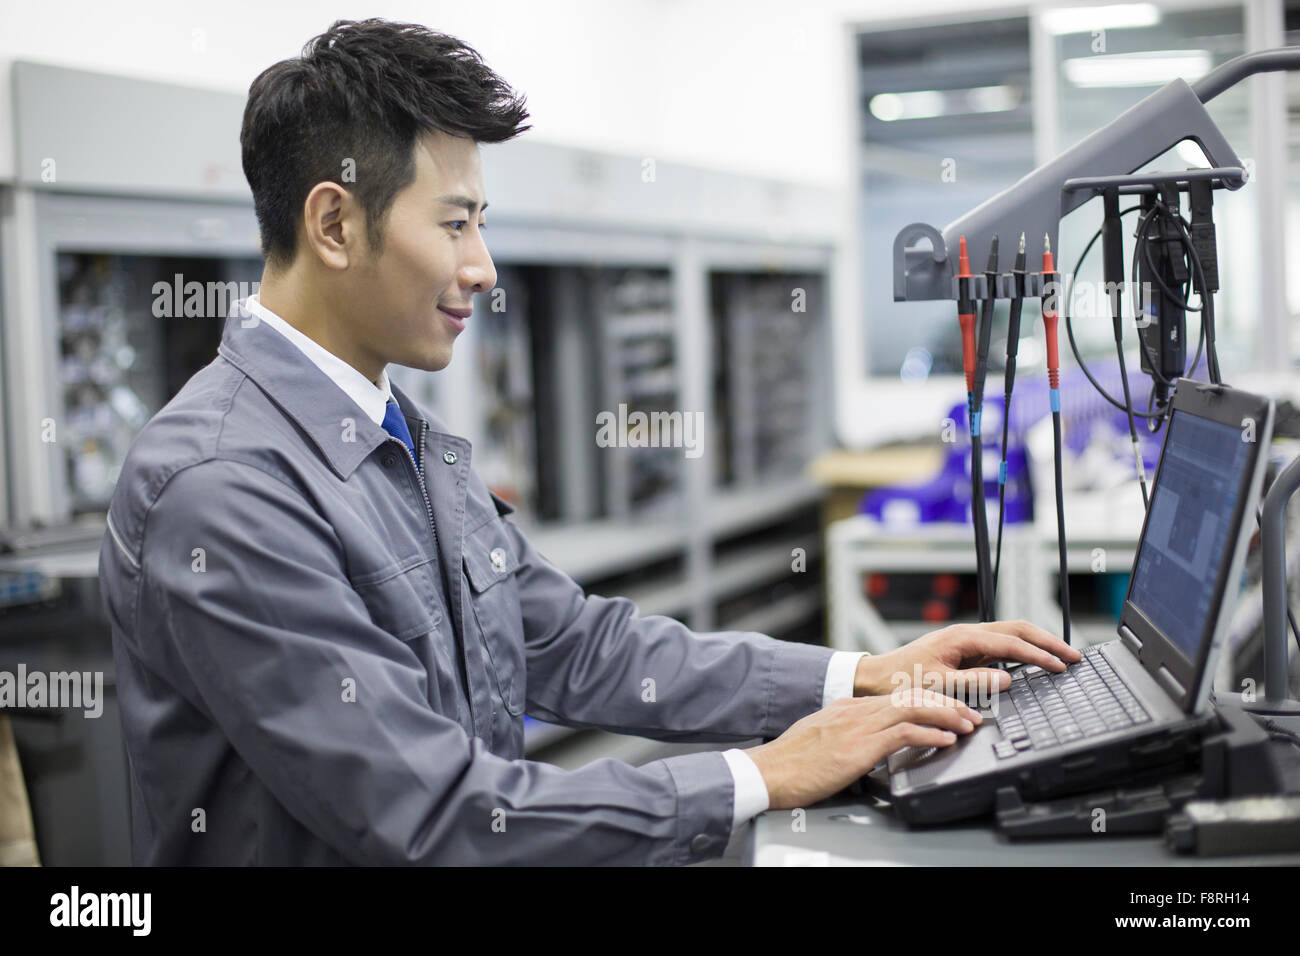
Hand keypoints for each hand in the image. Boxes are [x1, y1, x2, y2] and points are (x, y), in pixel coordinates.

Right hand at [746, 688, 981, 809]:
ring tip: (967, 723)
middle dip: (947, 703)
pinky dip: (929, 734)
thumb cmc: (791, 761)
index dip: (930, 701)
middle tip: (970, 713)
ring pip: (913, 709)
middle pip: (912, 697)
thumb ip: (847, 734)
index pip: (898, 696)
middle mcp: (857, 711)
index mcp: (848, 708)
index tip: (949, 709)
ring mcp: (858, 726)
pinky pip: (903, 734)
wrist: (770, 770)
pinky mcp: (859, 747)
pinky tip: (945, 740)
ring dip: (946, 716)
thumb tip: (866, 743)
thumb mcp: (823, 738)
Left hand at [853, 620, 1080, 701]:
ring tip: (1061, 656)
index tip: (1062, 665)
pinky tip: (1033, 661)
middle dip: (1047, 641)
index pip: (1011, 642)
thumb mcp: (937, 685)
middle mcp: (966, 634)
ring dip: (1037, 644)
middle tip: (1073, 655)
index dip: (1039, 654)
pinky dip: (1022, 651)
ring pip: (1010, 635)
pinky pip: (1000, 647)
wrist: (877, 678)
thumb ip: (973, 683)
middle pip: (1017, 629)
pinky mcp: (964, 650)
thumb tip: (1008, 680)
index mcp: (962, 637)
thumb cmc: (900, 681)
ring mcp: (966, 641)